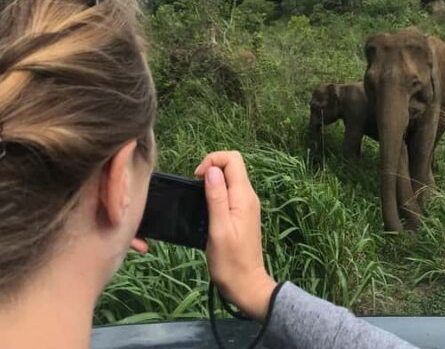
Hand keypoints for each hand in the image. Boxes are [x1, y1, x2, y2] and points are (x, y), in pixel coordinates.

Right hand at [194, 151, 276, 320]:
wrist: (246, 285)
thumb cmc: (230, 261)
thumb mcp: (219, 229)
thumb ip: (216, 198)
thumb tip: (212, 170)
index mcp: (244, 196)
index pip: (233, 159)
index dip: (213, 161)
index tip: (197, 178)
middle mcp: (249, 196)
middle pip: (233, 165)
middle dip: (212, 167)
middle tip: (196, 186)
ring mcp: (247, 205)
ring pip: (231, 178)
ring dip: (213, 180)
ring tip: (198, 198)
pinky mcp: (242, 214)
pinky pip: (230, 192)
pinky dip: (216, 192)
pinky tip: (206, 207)